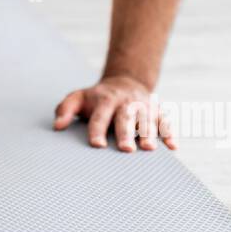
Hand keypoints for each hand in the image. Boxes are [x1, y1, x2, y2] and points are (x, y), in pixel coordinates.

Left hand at [52, 74, 176, 150]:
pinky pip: (166, 120)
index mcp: (105, 100)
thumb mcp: (78, 98)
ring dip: (149, 132)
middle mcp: (126, 102)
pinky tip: (173, 147)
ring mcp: (143, 105)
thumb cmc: (97, 98)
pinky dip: (170, 133)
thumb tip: (57, 126)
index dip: (97, 130)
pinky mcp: (157, 110)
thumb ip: (65, 109)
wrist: (125, 82)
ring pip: (147, 119)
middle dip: (126, 133)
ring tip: (149, 148)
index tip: (96, 145)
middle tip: (126, 149)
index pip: (100, 116)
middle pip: (126, 117)